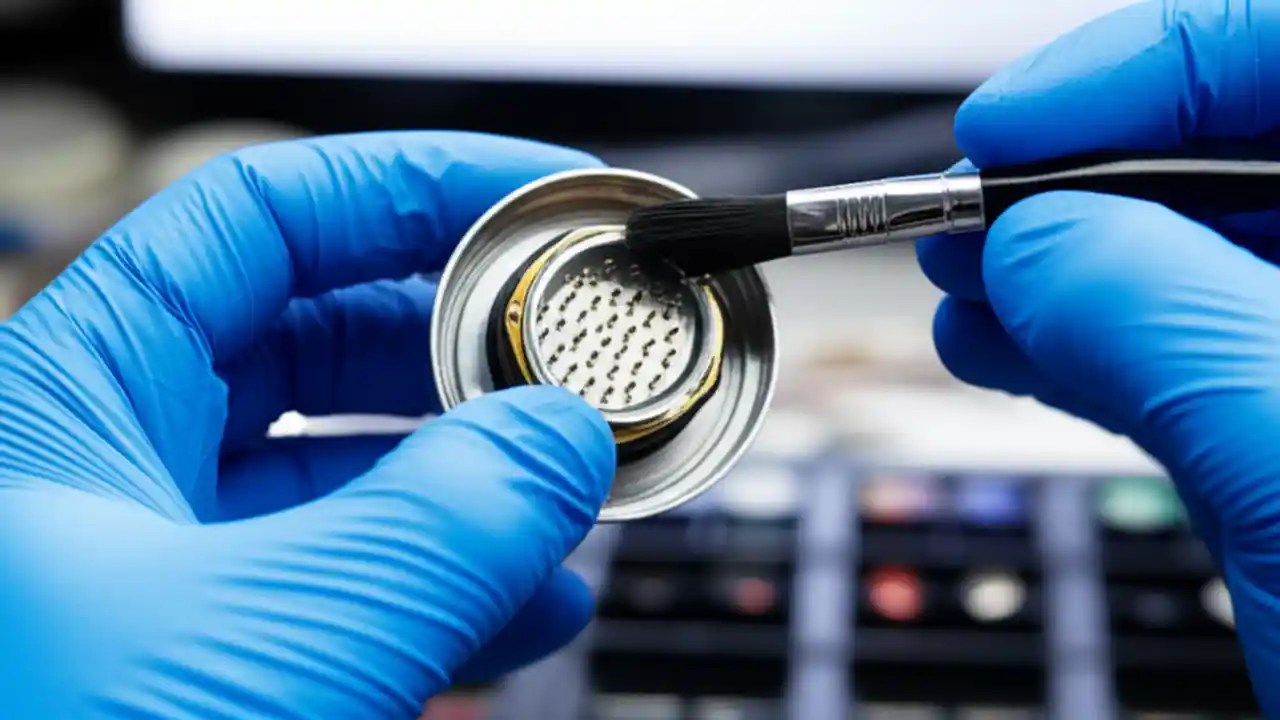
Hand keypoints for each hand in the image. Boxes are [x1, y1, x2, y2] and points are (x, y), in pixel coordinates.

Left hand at [0, 132, 615, 717]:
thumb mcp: (259, 647)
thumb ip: (435, 531)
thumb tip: (560, 438)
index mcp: (73, 401)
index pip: (266, 218)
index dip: (418, 187)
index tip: (548, 200)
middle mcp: (111, 468)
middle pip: (319, 332)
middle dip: (465, 341)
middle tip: (579, 355)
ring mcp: (161, 569)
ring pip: (345, 463)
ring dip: (475, 466)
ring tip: (576, 481)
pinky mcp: (211, 655)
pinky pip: (348, 576)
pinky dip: (448, 574)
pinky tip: (530, 599)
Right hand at [918, 0, 1279, 711]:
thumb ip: (1157, 320)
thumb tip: (1032, 240)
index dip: (1146, 69)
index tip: (1011, 129)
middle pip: (1247, 153)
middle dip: (1084, 181)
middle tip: (969, 216)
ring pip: (1210, 258)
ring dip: (1068, 268)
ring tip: (966, 289)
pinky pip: (1202, 350)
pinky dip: (1098, 346)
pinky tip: (1013, 348)